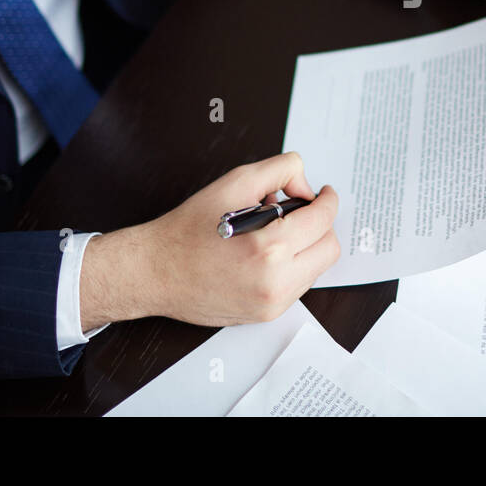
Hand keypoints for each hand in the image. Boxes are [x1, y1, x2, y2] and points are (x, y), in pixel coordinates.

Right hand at [81, 152, 339, 329]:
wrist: (156, 272)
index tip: (323, 193)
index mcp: (270, 248)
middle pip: (329, 248)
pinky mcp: (266, 315)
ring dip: (307, 245)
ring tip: (275, 231)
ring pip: (317, 268)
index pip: (323, 220)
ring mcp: (273, 304)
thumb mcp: (234, 183)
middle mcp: (276, 282)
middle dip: (320, 224)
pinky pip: (298, 285)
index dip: (326, 200)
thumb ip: (279, 171)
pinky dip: (293, 265)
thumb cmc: (188, 230)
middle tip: (298, 210)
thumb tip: (305, 184)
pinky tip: (267, 252)